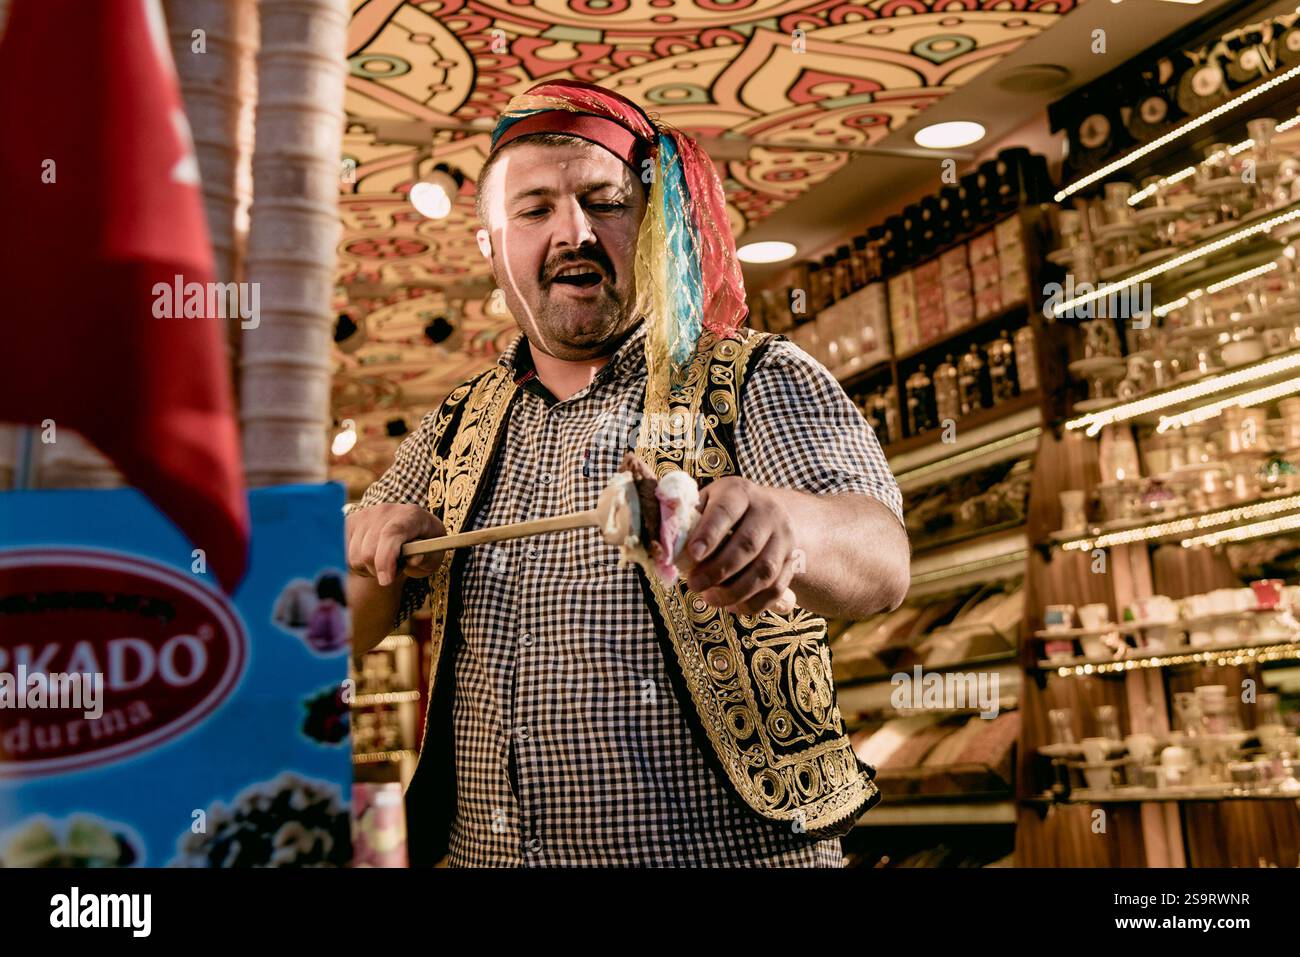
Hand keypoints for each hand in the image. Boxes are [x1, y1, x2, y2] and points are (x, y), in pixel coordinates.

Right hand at [346, 504, 445, 587]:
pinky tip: (372, 558)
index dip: (386, 559)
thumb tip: (416, 558)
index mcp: (412, 515)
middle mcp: (386, 510)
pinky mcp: (351, 522)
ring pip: (355, 556)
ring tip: (385, 563)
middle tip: (395, 571)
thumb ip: (427, 557)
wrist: (411, 533)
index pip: (392, 534)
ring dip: (368, 568)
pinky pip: (345, 554)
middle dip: (380, 571)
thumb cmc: (426, 547)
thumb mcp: (434, 555)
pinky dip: (358, 564)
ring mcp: (366, 514)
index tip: (386, 581)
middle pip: (369, 550)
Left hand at [679, 476, 798, 615]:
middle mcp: (768, 512)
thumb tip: (666, 547)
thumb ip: (687, 521)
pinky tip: (730, 606)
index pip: (726, 511)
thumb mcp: (705, 504)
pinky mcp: (792, 561)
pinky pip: (776, 589)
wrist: (764, 512)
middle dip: (718, 570)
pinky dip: (752, 604)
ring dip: (735, 592)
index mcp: (740, 493)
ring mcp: (784, 537)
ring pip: (764, 571)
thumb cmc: (721, 512)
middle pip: (747, 545)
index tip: (693, 554)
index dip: (710, 533)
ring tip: (709, 599)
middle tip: (694, 585)